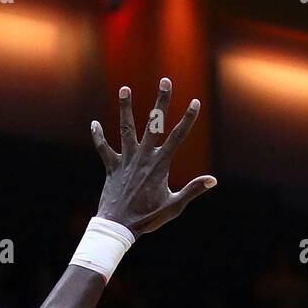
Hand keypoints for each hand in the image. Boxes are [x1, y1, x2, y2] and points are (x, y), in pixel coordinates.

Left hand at [93, 78, 215, 237]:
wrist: (120, 227)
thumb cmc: (148, 218)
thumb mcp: (174, 206)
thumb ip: (192, 190)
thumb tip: (213, 180)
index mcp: (160, 164)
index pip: (177, 136)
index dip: (188, 119)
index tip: (195, 102)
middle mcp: (143, 157)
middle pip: (154, 124)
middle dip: (161, 102)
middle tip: (165, 81)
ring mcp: (126, 160)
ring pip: (126, 129)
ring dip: (125, 108)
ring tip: (124, 88)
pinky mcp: (112, 167)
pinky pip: (103, 148)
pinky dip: (98, 137)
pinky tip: (94, 123)